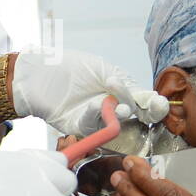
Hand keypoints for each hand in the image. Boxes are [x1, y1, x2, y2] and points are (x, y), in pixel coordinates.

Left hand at [10, 50, 168, 135]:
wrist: (35, 74)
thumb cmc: (68, 67)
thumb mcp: (101, 70)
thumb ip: (125, 84)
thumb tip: (148, 97)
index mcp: (120, 91)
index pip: (144, 102)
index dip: (154, 107)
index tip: (160, 106)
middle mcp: (111, 108)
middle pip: (135, 116)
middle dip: (142, 114)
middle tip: (145, 109)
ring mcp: (96, 119)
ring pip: (117, 123)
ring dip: (121, 115)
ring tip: (120, 106)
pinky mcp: (80, 128)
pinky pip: (94, 126)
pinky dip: (97, 116)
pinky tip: (95, 104)